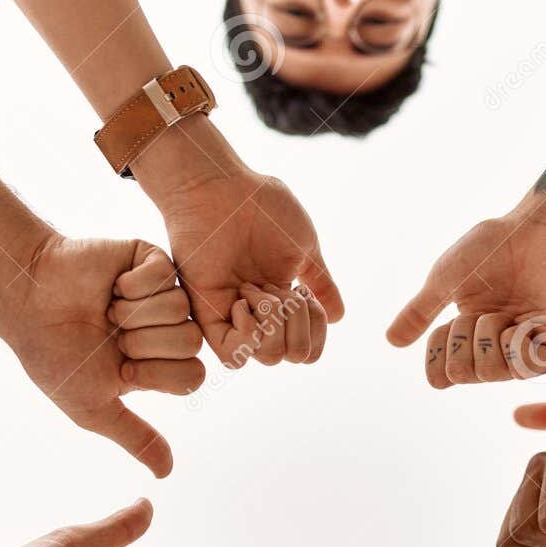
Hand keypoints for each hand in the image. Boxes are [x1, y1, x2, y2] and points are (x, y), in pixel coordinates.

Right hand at [6, 237, 203, 476]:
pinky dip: (132, 285)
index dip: (154, 376)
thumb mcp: (94, 408)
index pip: (192, 377)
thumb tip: (166, 474)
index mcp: (159, 364)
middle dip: (143, 344)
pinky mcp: (154, 261)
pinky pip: (167, 276)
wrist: (27, 303)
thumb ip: (135, 436)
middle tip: (112, 335)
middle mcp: (167, 329)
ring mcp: (164, 294)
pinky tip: (112, 286)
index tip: (121, 369)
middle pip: (191, 344)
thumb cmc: (54, 357)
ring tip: (107, 310)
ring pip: (180, 310)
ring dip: (134, 314)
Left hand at [155, 168, 341, 368]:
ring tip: (255, 288)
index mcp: (282, 302)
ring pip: (269, 357)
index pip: (307, 346)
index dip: (317, 329)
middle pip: (292, 354)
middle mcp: (258, 315)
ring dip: (273, 322)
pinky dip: (248, 336)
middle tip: (280, 287)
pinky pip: (232, 355)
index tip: (306, 292)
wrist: (221, 189)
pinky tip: (243, 304)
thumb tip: (338, 317)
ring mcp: (233, 317)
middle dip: (298, 322)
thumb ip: (321, 283)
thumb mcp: (304, 248)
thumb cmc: (262, 208)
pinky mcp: (207, 316)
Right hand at [388, 197, 545, 387]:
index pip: (443, 375)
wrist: (541, 227)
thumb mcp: (445, 279)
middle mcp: (501, 350)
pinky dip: (515, 344)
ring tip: (504, 311)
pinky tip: (525, 320)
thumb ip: (419, 312)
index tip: (446, 325)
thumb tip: (390, 341)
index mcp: (474, 338)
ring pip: (489, 373)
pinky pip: (525, 367)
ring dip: (487, 335)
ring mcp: (530, 350)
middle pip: (463, 374)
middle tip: (482, 311)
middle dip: (461, 338)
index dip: (436, 354)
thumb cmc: (497, 247)